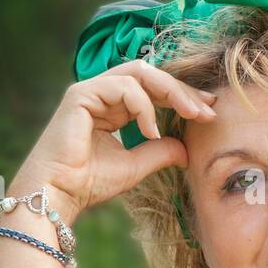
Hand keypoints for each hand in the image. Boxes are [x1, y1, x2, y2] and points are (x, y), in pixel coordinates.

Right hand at [13, 60, 217, 222]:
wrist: (58, 194)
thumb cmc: (89, 183)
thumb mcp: (136, 165)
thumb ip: (160, 152)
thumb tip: (187, 150)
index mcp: (113, 107)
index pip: (153, 90)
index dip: (182, 97)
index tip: (209, 111)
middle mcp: (101, 94)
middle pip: (150, 76)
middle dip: (182, 90)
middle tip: (207, 108)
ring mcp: (90, 90)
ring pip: (140, 73)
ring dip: (171, 92)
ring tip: (190, 115)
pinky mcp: (81, 94)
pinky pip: (123, 86)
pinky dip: (143, 106)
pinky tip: (149, 131)